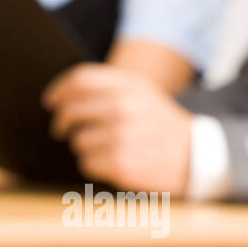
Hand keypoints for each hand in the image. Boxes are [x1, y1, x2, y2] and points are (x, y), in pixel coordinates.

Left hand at [43, 64, 192, 192]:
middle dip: (62, 122)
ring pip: (78, 140)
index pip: (80, 80)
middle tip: (61, 130)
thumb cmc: (161, 126)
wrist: (196, 157)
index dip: (60, 90)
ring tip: (107, 148)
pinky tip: (113, 163)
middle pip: (71, 110)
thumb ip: (107, 88)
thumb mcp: (142, 95)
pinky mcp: (120, 164)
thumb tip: (64, 95)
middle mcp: (124, 108)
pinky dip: (94, 165)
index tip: (50, 101)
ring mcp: (121, 136)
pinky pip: (87, 163)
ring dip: (85, 146)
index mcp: (129, 86)